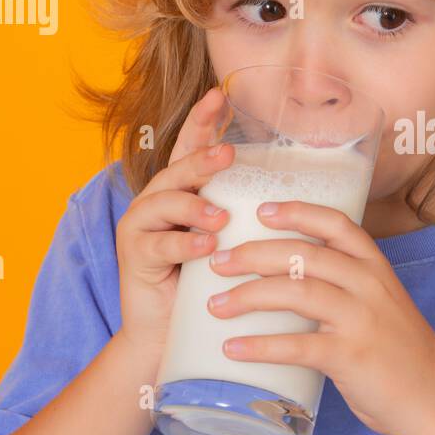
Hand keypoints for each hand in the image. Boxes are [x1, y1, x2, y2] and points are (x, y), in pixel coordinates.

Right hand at [114, 86, 233, 372]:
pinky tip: (205, 245)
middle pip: (177, 169)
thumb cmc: (208, 286)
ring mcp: (141, 226)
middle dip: (202, 159)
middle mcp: (157, 201)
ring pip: (164, 201)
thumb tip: (300, 195)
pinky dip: (183, 243)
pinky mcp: (133, 255)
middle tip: (227, 154)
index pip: (191, 148)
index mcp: (183, 192)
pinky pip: (158, 243)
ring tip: (221, 216)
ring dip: (194, 204)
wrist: (169, 337)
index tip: (221, 96)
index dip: (203, 121)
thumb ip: (248, 216)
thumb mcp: (231, 243)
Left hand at [206, 199, 434, 434]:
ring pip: (296, 292)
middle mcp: (369, 285)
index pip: (336, 224)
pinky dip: (259, 346)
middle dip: (254, 253)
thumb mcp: (380, 305)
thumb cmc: (400, 352)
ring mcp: (361, 320)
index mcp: (375, 268)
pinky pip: (296, 346)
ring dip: (248, 295)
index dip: (297, 212)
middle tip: (217, 261)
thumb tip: (284, 282)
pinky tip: (232, 349)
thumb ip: (344, 289)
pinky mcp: (350, 357)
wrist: (433, 398)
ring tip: (215, 305)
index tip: (261, 210)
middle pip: (304, 254)